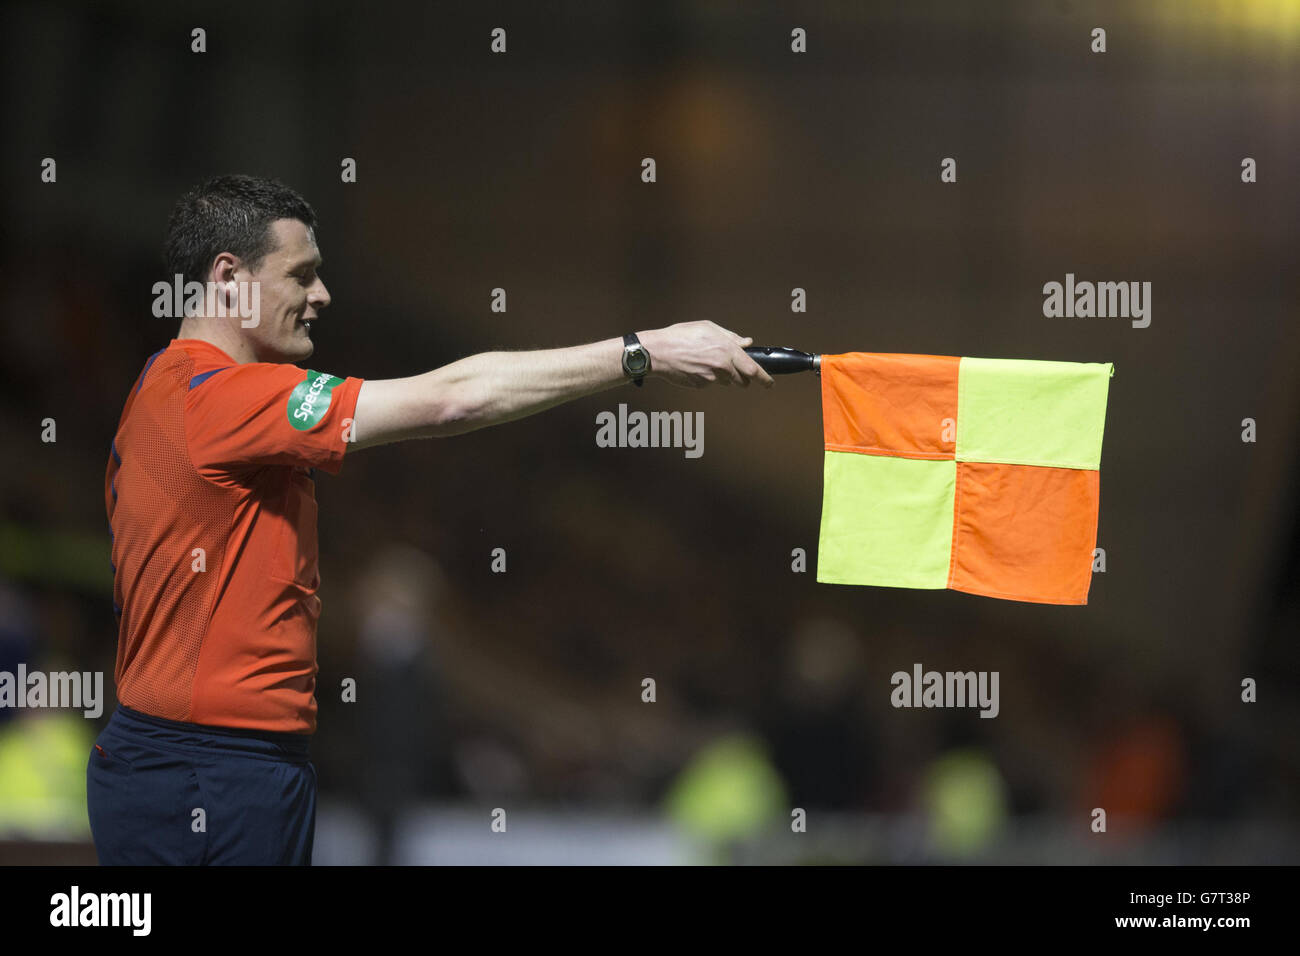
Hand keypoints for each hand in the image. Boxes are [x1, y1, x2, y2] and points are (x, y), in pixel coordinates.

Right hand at [638, 321, 774, 388]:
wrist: (658, 351)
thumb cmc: (681, 336)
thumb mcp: (709, 328)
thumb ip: (731, 337)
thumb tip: (746, 342)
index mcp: (727, 350)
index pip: (753, 369)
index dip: (764, 378)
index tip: (770, 383)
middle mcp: (722, 366)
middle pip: (742, 380)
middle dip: (743, 378)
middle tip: (735, 371)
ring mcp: (711, 378)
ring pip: (725, 381)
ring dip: (722, 375)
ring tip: (705, 361)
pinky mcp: (701, 386)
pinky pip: (710, 383)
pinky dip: (707, 377)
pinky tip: (695, 366)